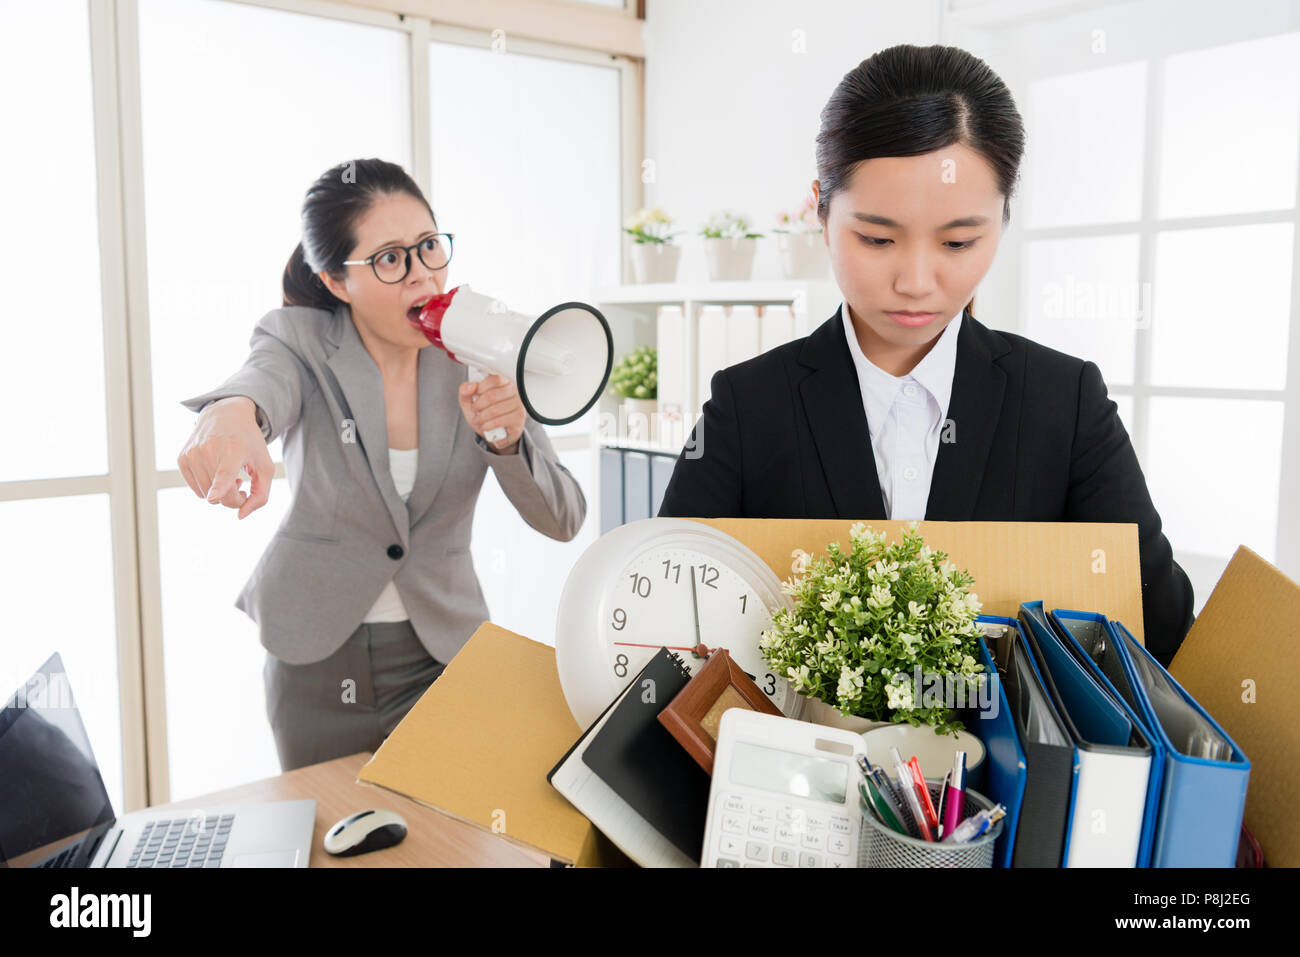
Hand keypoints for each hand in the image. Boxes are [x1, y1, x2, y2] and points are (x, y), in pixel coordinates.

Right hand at [177, 396, 274, 518]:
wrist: (226, 415)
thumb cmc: (249, 444)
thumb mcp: (265, 466)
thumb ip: (261, 495)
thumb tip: (240, 516)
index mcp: (234, 449)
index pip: (224, 473)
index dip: (220, 487)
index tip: (213, 497)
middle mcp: (209, 450)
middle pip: (220, 495)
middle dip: (234, 497)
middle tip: (241, 485)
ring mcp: (192, 453)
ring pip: (206, 496)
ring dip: (220, 493)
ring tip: (229, 474)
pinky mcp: (182, 458)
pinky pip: (196, 489)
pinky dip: (207, 488)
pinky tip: (215, 472)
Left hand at [458, 374, 524, 453]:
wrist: (495, 433)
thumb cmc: (484, 413)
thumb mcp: (470, 401)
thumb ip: (465, 392)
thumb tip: (470, 386)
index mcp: (504, 382)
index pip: (495, 379)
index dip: (481, 387)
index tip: (475, 394)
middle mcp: (515, 391)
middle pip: (493, 396)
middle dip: (478, 405)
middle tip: (474, 410)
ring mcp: (519, 405)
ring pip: (496, 410)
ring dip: (482, 417)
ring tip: (477, 419)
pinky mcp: (519, 418)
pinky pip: (500, 421)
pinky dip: (488, 425)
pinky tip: (485, 426)